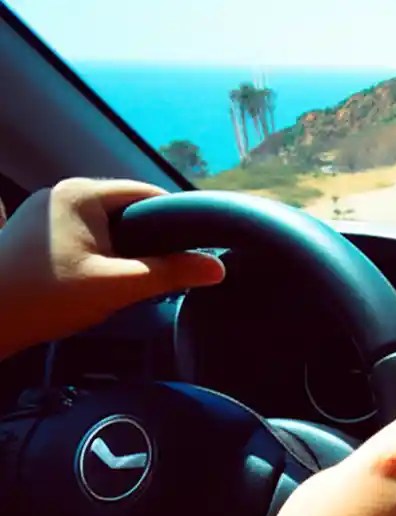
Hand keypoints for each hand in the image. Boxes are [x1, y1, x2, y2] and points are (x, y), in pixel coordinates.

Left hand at [0, 178, 224, 357]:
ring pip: (103, 226)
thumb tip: (218, 268)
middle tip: (166, 272)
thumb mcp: (117, 286)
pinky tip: (100, 281)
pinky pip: (82, 236)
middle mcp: (61, 193)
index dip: (176, 219)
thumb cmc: (45, 297)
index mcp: (82, 193)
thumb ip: (170, 274)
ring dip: (122, 250)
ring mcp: (43, 213)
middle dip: (147, 239)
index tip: (196, 248)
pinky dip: (99, 254)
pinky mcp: (32, 234)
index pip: (147, 193)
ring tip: (133, 280)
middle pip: (125, 209)